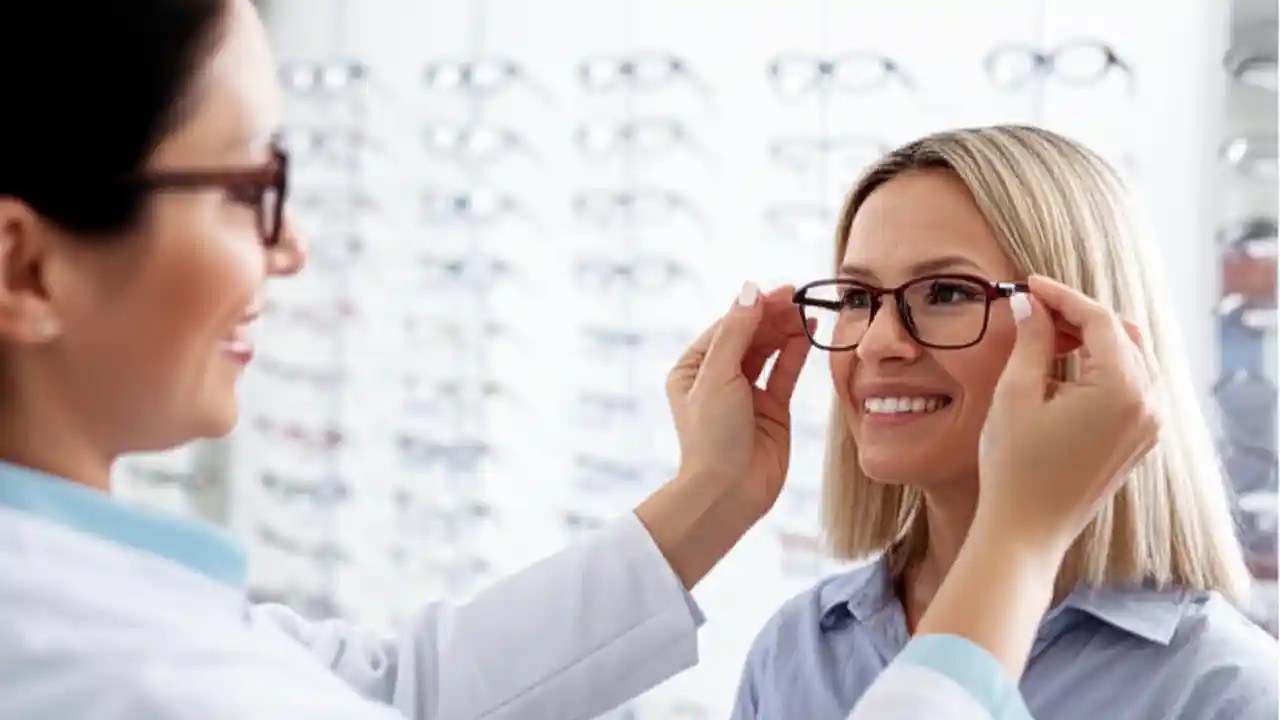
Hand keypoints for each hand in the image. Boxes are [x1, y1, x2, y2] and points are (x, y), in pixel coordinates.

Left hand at [666, 282, 813, 518]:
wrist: (729, 492)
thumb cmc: (712, 437)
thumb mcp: (717, 376)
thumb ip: (737, 333)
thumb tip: (749, 291)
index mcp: (693, 369)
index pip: (726, 327)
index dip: (753, 308)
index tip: (780, 291)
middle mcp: (717, 379)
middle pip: (749, 336)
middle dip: (772, 316)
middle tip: (800, 298)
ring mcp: (746, 394)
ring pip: (769, 351)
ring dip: (786, 330)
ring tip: (808, 311)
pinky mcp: (772, 410)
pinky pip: (785, 373)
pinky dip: (797, 352)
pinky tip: (809, 331)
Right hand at [976, 274, 1160, 558]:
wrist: (1026, 531)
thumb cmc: (1014, 467)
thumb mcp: (1016, 395)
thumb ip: (1031, 341)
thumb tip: (1029, 305)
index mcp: (1122, 388)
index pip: (1099, 320)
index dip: (1062, 296)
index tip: (1028, 285)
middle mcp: (1148, 403)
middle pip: (1123, 334)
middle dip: (1080, 315)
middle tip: (1034, 309)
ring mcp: (1149, 424)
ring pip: (1130, 358)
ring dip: (1092, 340)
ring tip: (1046, 336)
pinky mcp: (1140, 440)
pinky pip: (1131, 387)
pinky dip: (1101, 368)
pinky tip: (1064, 369)